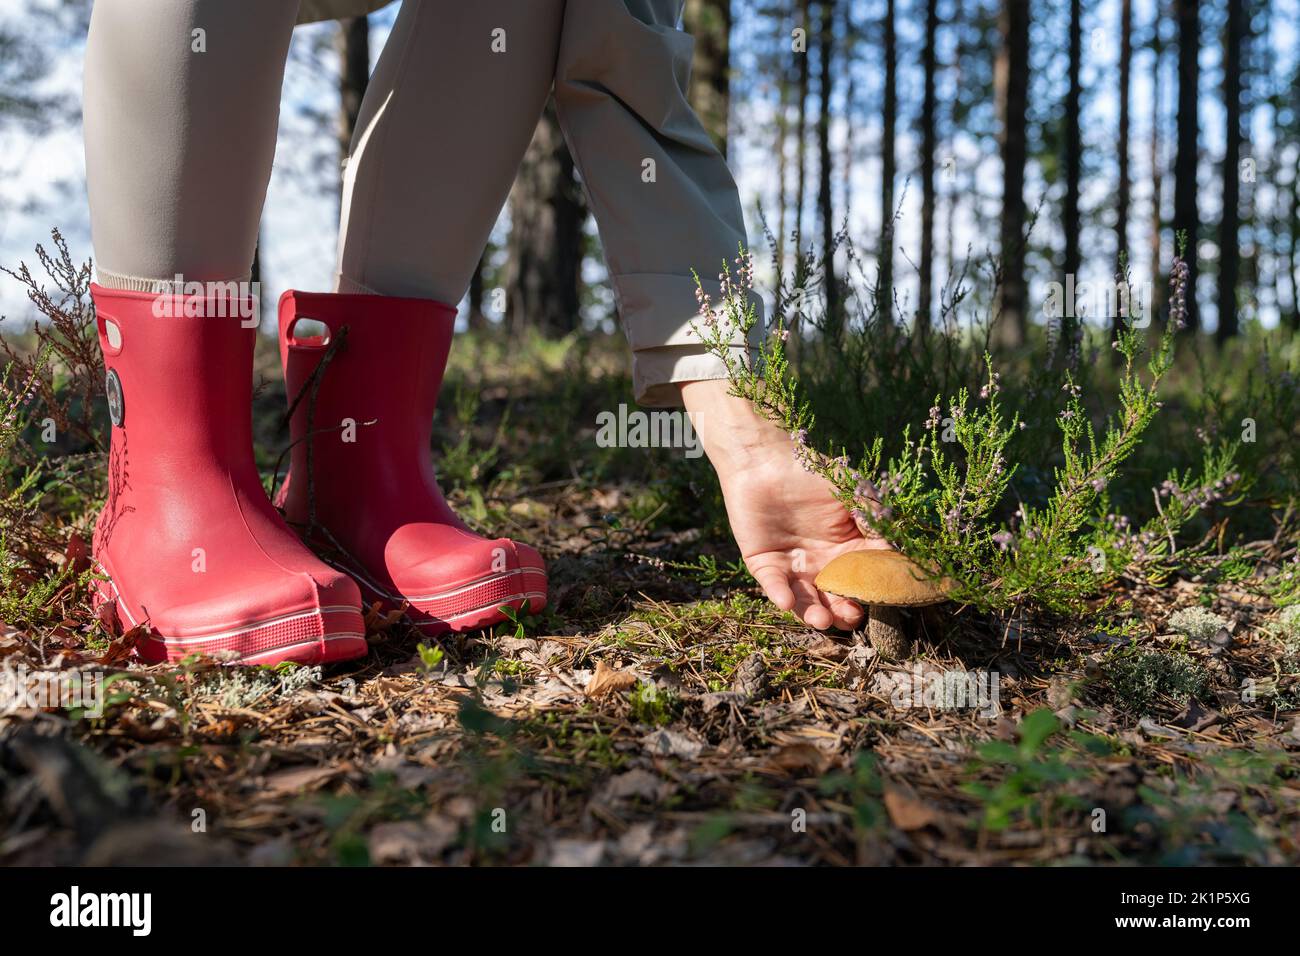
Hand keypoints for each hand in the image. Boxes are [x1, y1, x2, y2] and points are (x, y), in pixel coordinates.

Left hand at [681, 380, 888, 629]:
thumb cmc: (813, 472)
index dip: (874, 591)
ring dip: (814, 613)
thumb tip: (899, 550)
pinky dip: (780, 596)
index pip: (865, 578)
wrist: (765, 459)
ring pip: (806, 600)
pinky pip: (774, 586)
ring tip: (822, 619)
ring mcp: (793, 567)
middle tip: (851, 616)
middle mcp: (822, 564)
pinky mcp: (764, 565)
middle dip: (844, 611)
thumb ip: (874, 520)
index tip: (884, 600)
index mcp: (847, 549)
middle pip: (837, 597)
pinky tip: (787, 602)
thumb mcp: (852, 493)